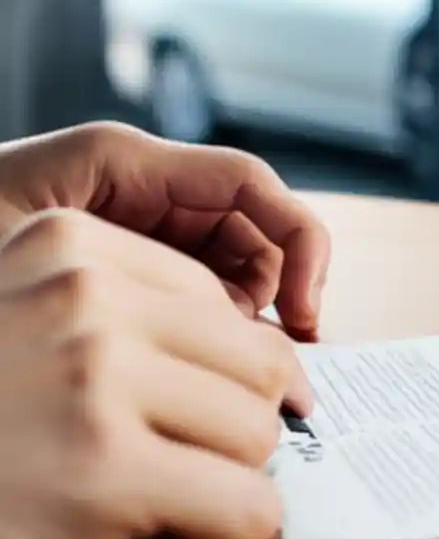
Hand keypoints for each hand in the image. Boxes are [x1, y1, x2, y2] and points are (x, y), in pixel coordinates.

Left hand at [0, 122, 329, 412]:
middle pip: (254, 228)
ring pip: (237, 266)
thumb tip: (237, 326)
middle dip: (280, 290)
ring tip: (226, 375)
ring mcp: (139, 229)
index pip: (249, 185)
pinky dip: (219, 331)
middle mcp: (141, 189)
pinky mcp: (131, 268)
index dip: (300, 244)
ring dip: (251, 318)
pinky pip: (202, 292)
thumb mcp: (36, 247)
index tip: (304, 316)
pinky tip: (198, 370)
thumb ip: (136, 271)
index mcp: (120, 164)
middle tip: (275, 366)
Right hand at [0, 209, 295, 538]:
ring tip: (149, 520)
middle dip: (231, 434)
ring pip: (257, 433)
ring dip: (220, 492)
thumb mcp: (29, 338)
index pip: (221, 305)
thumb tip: (280, 374)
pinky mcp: (102, 469)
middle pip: (259, 362)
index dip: (218, 379)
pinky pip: (246, 507)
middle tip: (173, 480)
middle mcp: (83, 294)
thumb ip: (126, 329)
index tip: (179, 425)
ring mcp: (92, 375)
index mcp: (66, 244)